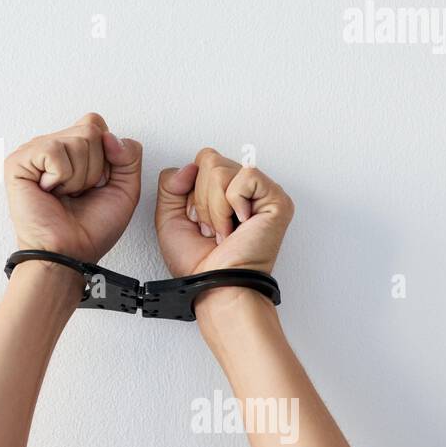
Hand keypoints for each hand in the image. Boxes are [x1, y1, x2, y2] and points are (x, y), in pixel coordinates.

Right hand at [4, 113, 141, 263]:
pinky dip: (61, 177)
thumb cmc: (90, 228)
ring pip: (76, 140)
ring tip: (65, 194)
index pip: (96, 123)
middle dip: (94, 167)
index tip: (96, 184)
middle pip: (90, 127)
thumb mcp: (126, 187)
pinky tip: (50, 191)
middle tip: (78, 191)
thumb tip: (109, 135)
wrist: (70, 253)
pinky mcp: (18, 162)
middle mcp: (51, 146)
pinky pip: (54, 151)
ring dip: (78, 176)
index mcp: (72, 148)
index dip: (106, 155)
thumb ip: (129, 155)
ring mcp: (33, 152)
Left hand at [154, 148, 293, 275]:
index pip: (200, 163)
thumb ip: (170, 185)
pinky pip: (245, 177)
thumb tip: (189, 166)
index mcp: (222, 191)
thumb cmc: (198, 263)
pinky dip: (233, 203)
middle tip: (212, 229)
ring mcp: (262, 193)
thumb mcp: (169, 217)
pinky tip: (240, 224)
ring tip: (224, 230)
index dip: (191, 192)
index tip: (197, 222)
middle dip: (201, 199)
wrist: (216, 286)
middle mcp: (243, 190)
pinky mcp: (276, 200)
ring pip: (221, 169)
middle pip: (209, 160)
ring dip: (214, 207)